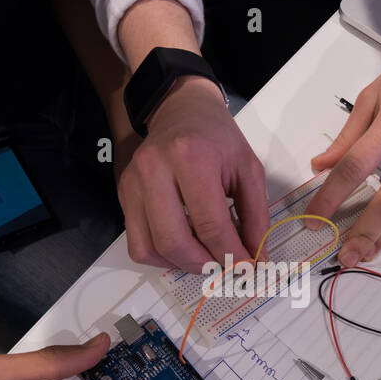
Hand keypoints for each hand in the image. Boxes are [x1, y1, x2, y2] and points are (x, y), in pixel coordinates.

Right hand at [116, 76, 269, 272]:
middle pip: (175, 241)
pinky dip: (161, 256)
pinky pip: (138, 244)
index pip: (210, 225)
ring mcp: (134, 183)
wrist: (181, 110)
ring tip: (205, 257)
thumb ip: (255, 216)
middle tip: (225, 268)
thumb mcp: (248, 169)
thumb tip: (256, 259)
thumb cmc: (218, 138)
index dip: (232, 255)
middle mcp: (155, 170)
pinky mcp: (123, 194)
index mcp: (191, 158)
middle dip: (205, 265)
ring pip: (151, 248)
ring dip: (182, 264)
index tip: (247, 269)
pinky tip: (183, 246)